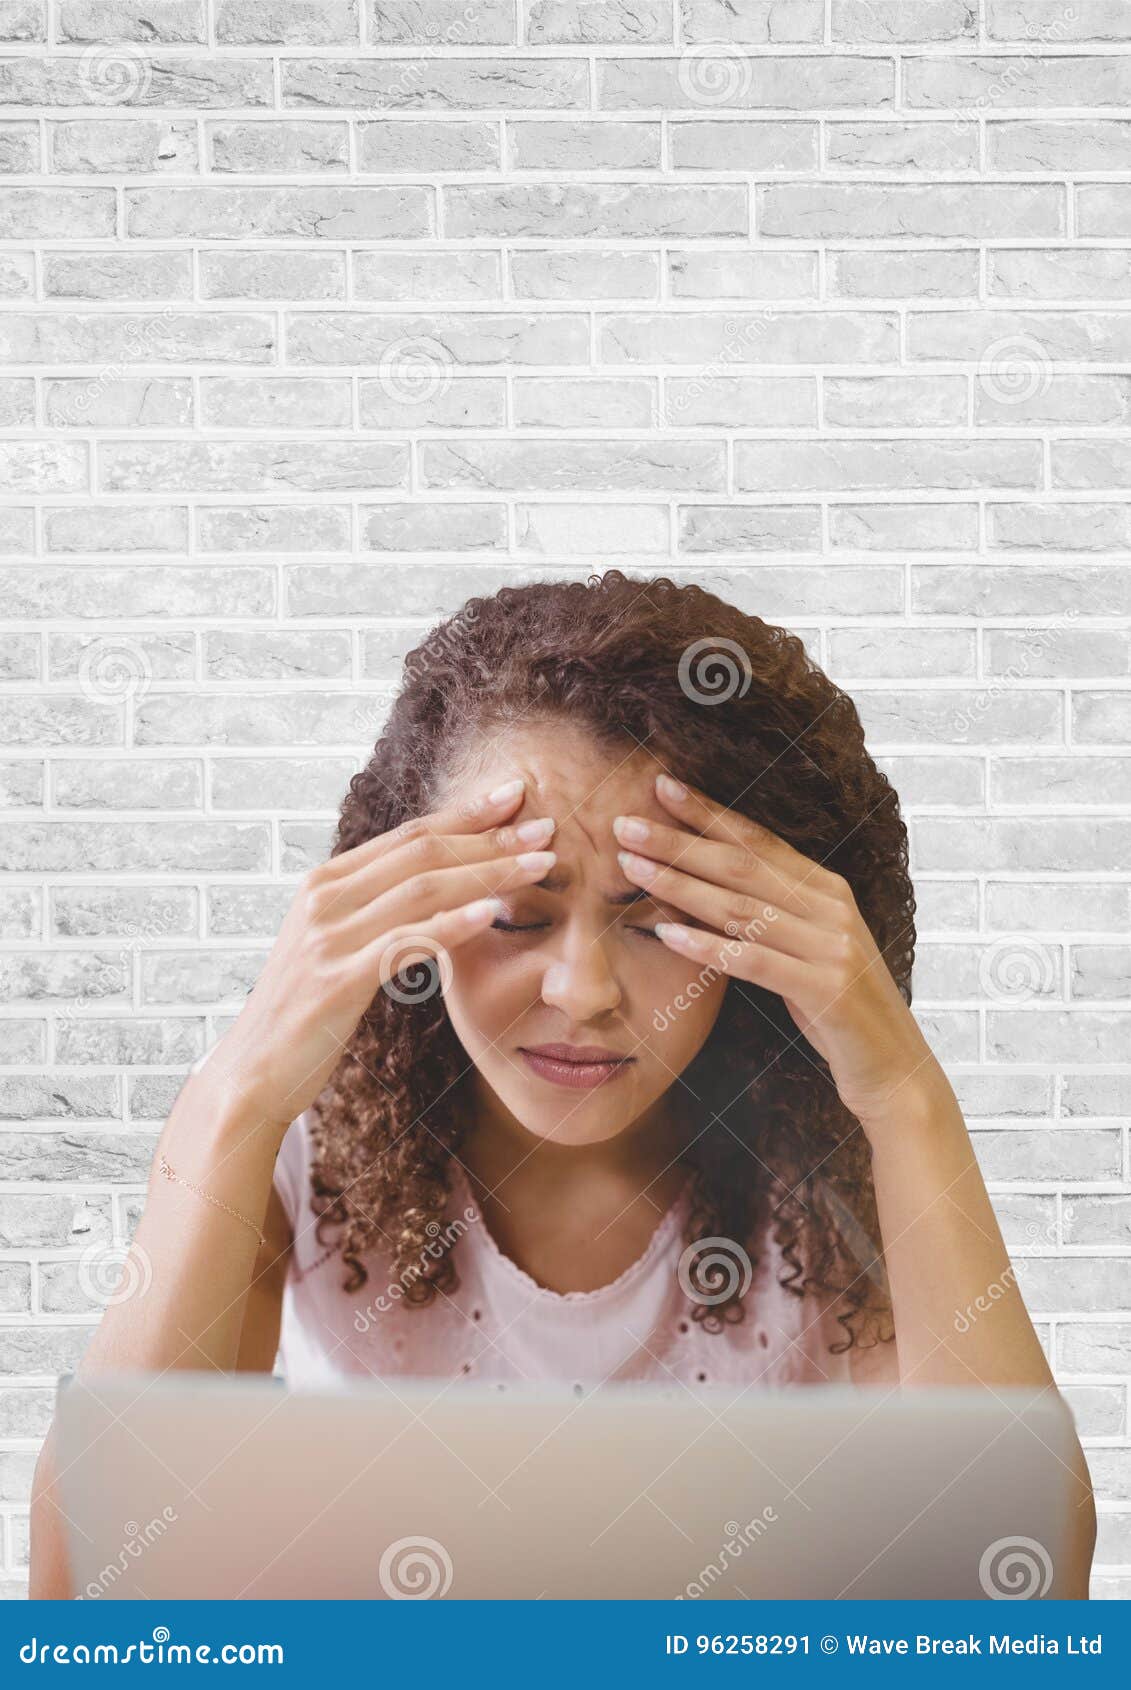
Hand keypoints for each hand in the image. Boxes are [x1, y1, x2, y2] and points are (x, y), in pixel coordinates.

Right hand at [193, 778, 556, 1133]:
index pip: (409, 834)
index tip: (517, 797)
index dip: (467, 814)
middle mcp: (323, 898)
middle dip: (489, 837)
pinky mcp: (335, 982)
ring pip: (420, 889)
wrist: (253, 1073)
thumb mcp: (338, 946)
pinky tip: (490, 914)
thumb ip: (376, 911)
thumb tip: (436, 887)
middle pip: (421, 852)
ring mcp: (326, 938)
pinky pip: (403, 943)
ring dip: (487, 873)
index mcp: (326, 882)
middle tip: (546, 828)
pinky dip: (450, 924)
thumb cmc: (306, 1012)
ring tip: (539, 864)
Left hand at [612, 773, 938, 1132]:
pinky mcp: (826, 989)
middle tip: (625, 824)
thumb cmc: (836, 1006)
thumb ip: (770, 912)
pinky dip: (707, 945)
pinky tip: (667, 932)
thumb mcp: (806, 946)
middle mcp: (831, 907)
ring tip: (632, 868)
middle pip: (741, 865)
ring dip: (681, 885)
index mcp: (826, 888)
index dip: (707, 812)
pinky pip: (753, 961)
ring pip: (741, 908)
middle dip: (679, 842)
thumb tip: (703, 880)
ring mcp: (831, 946)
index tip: (659, 785)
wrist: (893, 1065)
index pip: (757, 839)